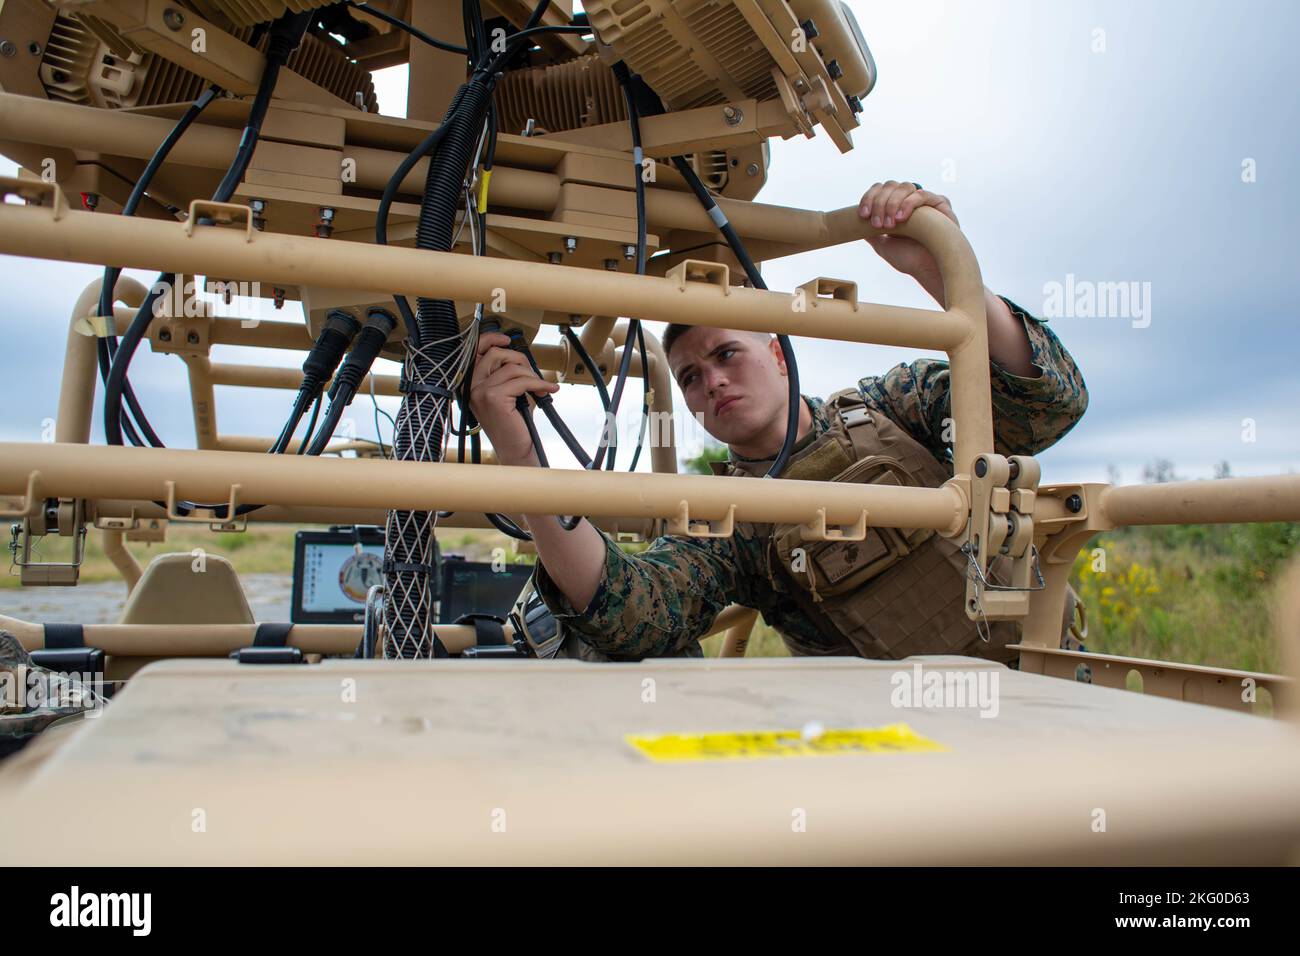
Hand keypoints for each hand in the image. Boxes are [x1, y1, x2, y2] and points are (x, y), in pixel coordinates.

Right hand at [466, 331, 558, 465]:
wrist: (514, 449)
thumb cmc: (511, 423)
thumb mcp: (506, 393)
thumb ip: (504, 374)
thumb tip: (518, 354)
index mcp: (470, 384)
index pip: (475, 352)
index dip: (491, 339)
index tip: (507, 340)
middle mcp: (471, 387)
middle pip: (496, 354)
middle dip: (520, 360)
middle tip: (532, 374)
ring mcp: (480, 392)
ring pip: (512, 368)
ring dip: (532, 375)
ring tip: (540, 387)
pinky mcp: (494, 398)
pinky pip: (522, 381)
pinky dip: (539, 383)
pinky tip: (548, 390)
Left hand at [858, 181, 958, 285]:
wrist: (928, 271)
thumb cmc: (909, 260)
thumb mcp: (883, 245)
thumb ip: (870, 233)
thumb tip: (853, 225)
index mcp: (897, 206)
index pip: (880, 190)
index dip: (869, 198)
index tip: (862, 215)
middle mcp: (910, 200)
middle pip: (890, 186)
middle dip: (879, 203)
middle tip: (877, 224)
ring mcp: (925, 201)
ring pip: (905, 187)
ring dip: (892, 203)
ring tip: (889, 224)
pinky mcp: (940, 204)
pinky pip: (922, 195)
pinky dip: (909, 203)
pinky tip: (902, 218)